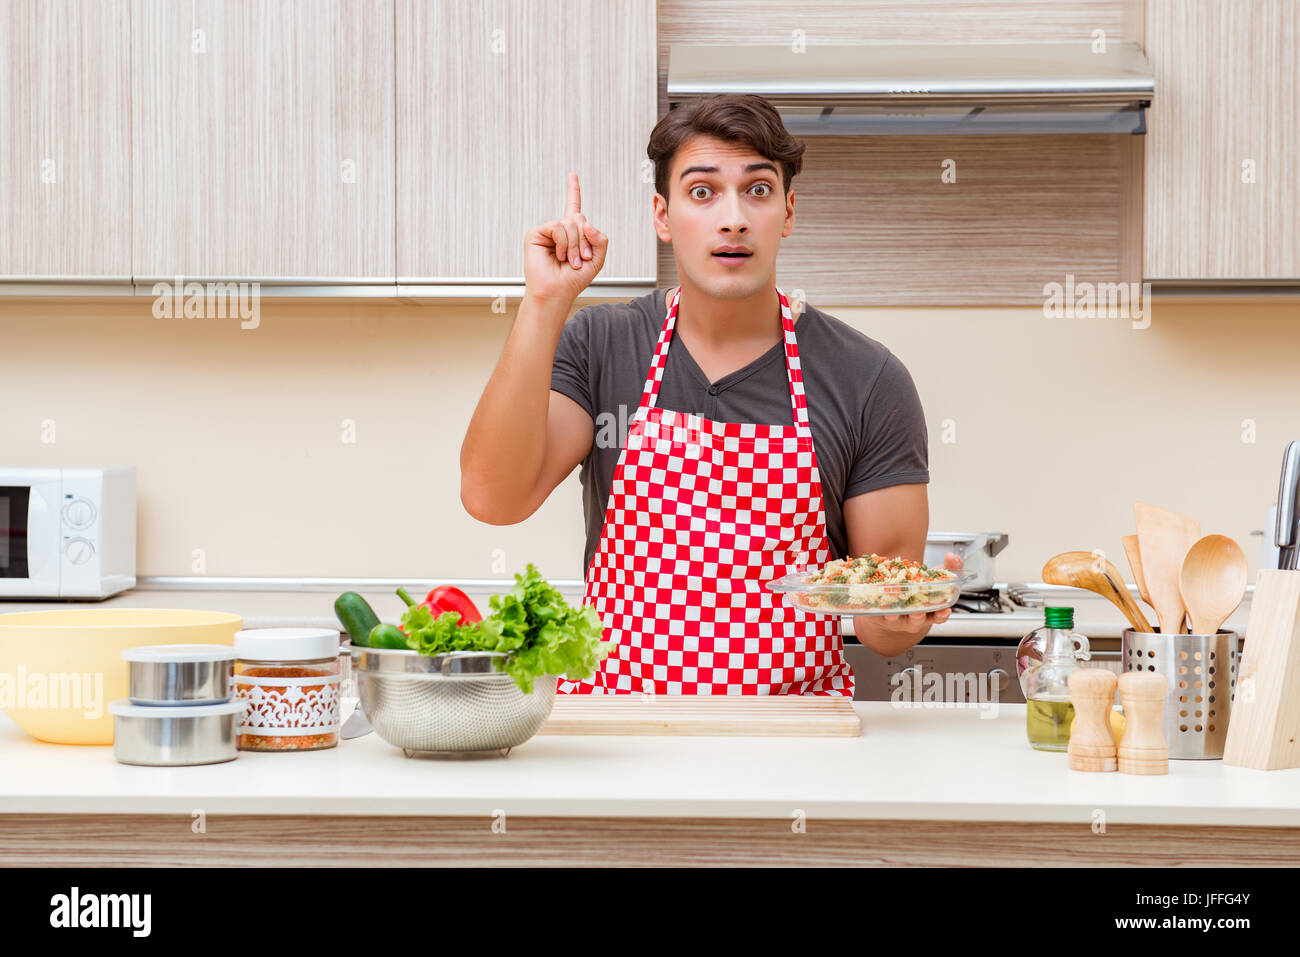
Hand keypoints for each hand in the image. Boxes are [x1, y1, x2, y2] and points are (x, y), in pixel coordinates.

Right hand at [523, 172, 608, 305]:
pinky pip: (558, 226)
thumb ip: (601, 239)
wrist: (556, 292)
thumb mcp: (597, 259)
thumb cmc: (574, 280)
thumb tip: (587, 224)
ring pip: (570, 223)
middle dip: (585, 241)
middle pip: (580, 219)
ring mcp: (548, 230)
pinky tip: (559, 255)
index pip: (574, 207)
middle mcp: (560, 230)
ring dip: (575, 245)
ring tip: (569, 261)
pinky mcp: (537, 233)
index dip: (573, 191)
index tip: (572, 175)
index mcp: (573, 234)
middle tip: (580, 259)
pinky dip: (563, 242)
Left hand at [859, 551, 964, 653]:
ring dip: (893, 615)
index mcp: (929, 613)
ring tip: (892, 610)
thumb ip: (949, 568)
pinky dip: (874, 609)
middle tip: (917, 612)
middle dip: (917, 617)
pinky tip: (872, 601)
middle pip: (916, 621)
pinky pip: (876, 614)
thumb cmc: (919, 591)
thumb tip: (952, 556)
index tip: (944, 611)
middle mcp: (913, 618)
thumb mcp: (936, 579)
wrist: (897, 605)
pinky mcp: (879, 616)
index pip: (938, 617)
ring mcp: (896, 619)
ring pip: (895, 619)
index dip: (942, 615)